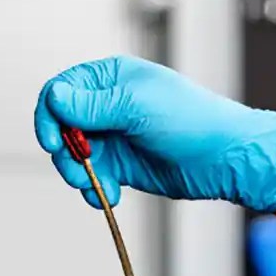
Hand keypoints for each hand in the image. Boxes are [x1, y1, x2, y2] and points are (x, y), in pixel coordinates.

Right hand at [33, 55, 275, 211]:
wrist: (225, 159)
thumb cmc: (193, 121)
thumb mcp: (137, 105)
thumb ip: (92, 103)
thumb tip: (54, 96)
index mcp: (110, 79)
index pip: (60, 92)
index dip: (50, 116)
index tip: (53, 140)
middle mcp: (107, 106)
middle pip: (61, 127)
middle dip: (65, 152)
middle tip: (80, 169)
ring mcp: (112, 137)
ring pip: (72, 156)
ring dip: (78, 174)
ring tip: (98, 186)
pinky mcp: (120, 166)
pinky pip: (91, 178)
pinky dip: (94, 189)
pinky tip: (108, 195)